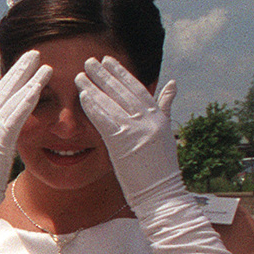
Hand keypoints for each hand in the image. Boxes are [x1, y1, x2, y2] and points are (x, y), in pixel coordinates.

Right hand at [0, 49, 48, 207]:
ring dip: (29, 80)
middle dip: (20, 70)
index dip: (12, 76)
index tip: (24, 63)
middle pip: (4, 89)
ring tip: (44, 65)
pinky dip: (28, 98)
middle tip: (35, 54)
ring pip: (12, 97)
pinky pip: (17, 113)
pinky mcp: (0, 136)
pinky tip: (39, 87)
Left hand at [77, 56, 180, 207]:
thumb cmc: (160, 167)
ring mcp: (137, 131)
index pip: (138, 88)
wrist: (162, 193)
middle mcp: (149, 120)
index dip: (122, 73)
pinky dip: (94, 107)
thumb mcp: (165, 131)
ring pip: (113, 103)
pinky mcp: (124, 144)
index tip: (109, 60)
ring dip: (95, 87)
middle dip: (105, 75)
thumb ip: (164, 106)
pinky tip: (83, 96)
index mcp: (158, 116)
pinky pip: (105, 121)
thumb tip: (172, 83)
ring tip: (81, 74)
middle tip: (90, 60)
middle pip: (123, 92)